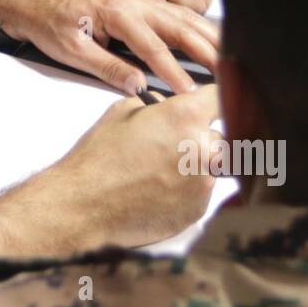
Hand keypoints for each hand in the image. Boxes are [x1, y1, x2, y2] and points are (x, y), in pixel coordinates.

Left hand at [0, 0, 218, 95]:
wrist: (32, 2)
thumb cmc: (49, 23)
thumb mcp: (71, 51)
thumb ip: (107, 67)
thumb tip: (138, 85)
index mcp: (117, 11)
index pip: (153, 46)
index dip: (174, 71)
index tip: (190, 92)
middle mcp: (134, 2)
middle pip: (179, 26)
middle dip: (207, 49)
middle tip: (231, 72)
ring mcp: (139, 1)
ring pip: (182, 17)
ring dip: (208, 36)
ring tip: (233, 56)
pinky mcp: (140, 4)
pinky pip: (175, 14)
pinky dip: (197, 25)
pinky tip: (213, 38)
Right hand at [27, 86, 221, 250]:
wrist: (85, 205)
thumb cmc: (100, 157)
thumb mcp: (123, 111)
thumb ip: (157, 104)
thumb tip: (168, 105)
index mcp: (186, 117)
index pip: (222, 97)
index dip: (215, 98)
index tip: (214, 102)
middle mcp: (203, 149)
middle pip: (221, 135)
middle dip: (202, 136)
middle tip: (173, 142)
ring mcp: (204, 183)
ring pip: (213, 165)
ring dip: (196, 163)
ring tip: (161, 169)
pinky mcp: (198, 210)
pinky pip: (202, 191)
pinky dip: (187, 188)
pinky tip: (159, 189)